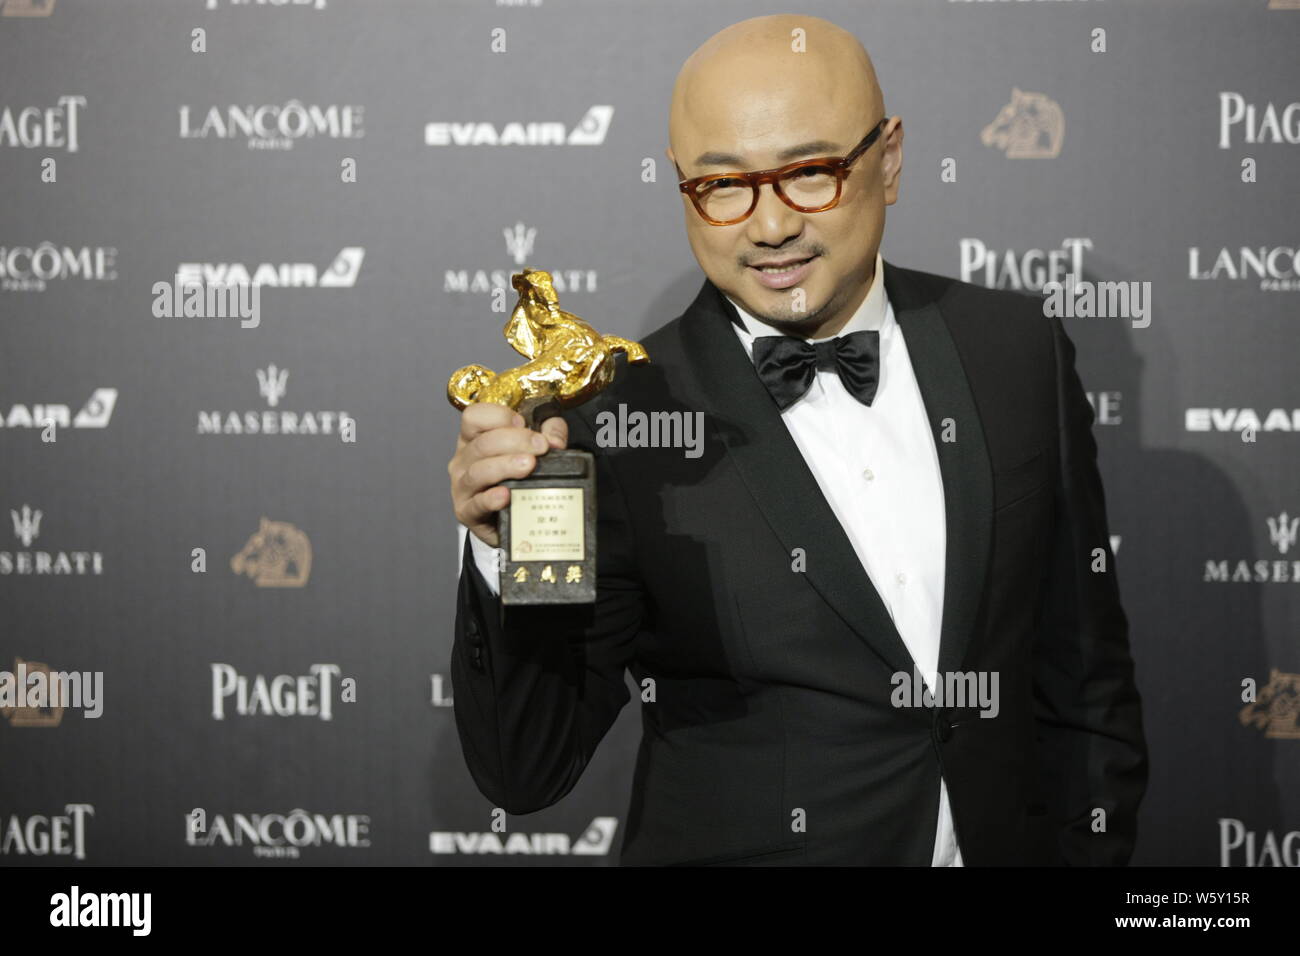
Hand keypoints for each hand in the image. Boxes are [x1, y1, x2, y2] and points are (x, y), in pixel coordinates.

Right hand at [449, 403, 568, 546]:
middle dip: (516, 441)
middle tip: (541, 446)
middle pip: (483, 443)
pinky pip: (476, 504)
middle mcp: (464, 459)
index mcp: (474, 438)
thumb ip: (548, 433)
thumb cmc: (515, 478)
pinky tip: (506, 495)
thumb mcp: (531, 449)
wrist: (509, 519)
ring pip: (479, 471)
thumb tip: (556, 440)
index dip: (499, 416)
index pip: (475, 416)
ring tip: (529, 465)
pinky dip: (491, 499)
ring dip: (506, 465)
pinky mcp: (467, 512)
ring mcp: (463, 486)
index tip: (523, 423)